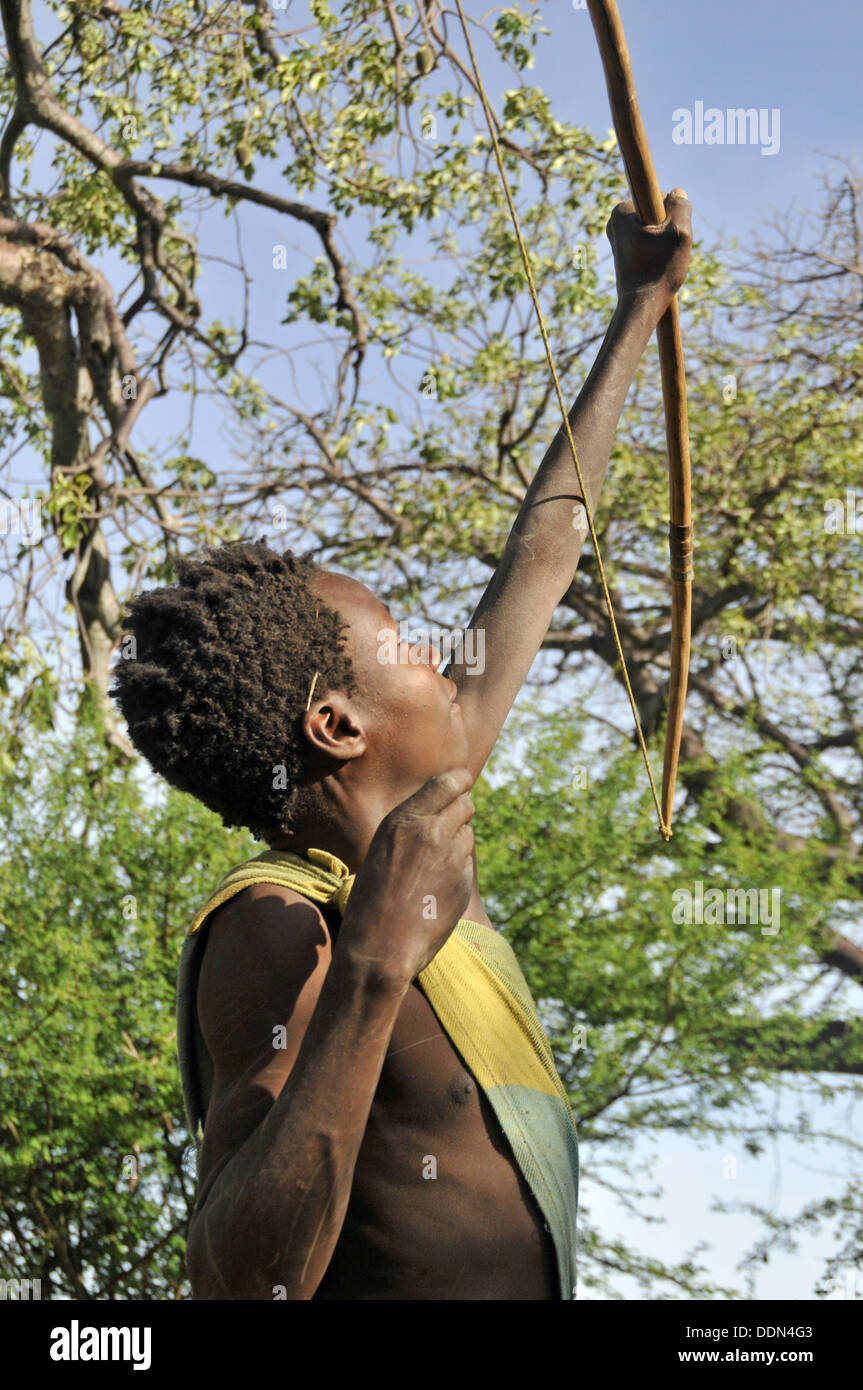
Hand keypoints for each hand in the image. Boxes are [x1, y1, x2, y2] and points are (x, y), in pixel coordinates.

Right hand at [340, 766, 475, 986]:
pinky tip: (436, 889)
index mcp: (405, 819)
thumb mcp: (382, 850)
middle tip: (446, 828)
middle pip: (466, 804)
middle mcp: (432, 831)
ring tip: (432, 866)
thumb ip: (412, 829)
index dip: (459, 783)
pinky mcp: (464, 881)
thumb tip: (439, 816)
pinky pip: (466, 864)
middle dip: (460, 811)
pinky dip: (456, 870)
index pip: (450, 781)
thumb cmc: (370, 900)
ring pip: (468, 835)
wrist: (380, 947)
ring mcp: (452, 856)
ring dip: (458, 842)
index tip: (461, 785)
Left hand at [606, 187, 691, 312]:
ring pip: (655, 229)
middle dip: (667, 229)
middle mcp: (615, 221)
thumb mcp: (679, 233)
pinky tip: (656, 267)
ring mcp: (619, 237)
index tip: (664, 238)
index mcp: (621, 210)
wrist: (642, 305)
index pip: (659, 197)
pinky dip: (657, 252)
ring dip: (664, 242)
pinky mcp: (624, 251)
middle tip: (665, 251)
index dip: (671, 216)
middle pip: (656, 213)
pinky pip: (650, 242)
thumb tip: (677, 193)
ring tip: (660, 260)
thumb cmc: (659, 271)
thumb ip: (681, 207)